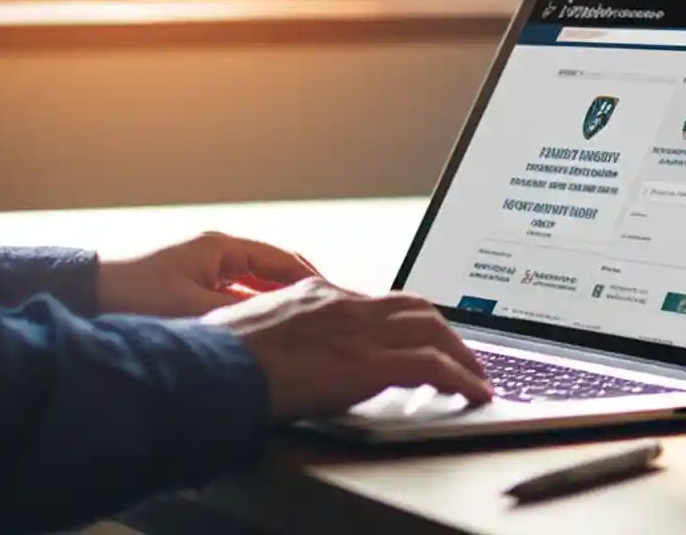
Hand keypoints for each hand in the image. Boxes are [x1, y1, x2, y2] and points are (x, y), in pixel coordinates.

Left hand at [95, 232, 319, 316]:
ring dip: (273, 308)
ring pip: (252, 289)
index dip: (313, 283)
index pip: (283, 260)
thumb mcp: (194, 309)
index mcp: (220, 247)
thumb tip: (282, 325)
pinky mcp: (186, 288)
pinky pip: (231, 299)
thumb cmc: (131, 297)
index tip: (336, 304)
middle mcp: (214, 253)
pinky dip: (249, 314)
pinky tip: (257, 337)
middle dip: (298, 296)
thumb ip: (241, 316)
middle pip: (271, 274)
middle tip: (325, 321)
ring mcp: (200, 270)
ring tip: (298, 333)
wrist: (80, 296)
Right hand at [202, 278, 492, 418]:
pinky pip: (433, 365)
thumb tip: (277, 354)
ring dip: (461, 353)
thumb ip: (277, 335)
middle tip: (461, 353)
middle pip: (414, 306)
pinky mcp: (369, 362)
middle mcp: (343, 301)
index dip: (405, 320)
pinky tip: (473, 392)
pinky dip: (461, 377)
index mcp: (315, 292)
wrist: (210, 370)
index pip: (376, 300)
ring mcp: (358, 329)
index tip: (417, 337)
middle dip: (444, 329)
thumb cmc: (217, 360)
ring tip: (475, 375)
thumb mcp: (248, 332)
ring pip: (433, 328)